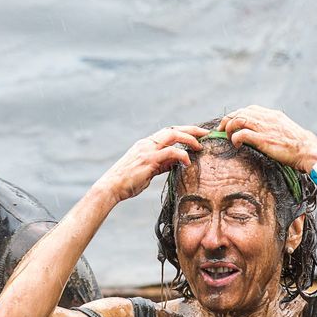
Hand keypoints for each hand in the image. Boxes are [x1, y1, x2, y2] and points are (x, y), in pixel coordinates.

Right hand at [91, 126, 207, 203]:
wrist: (110, 187)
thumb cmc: (127, 183)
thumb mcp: (147, 172)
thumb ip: (162, 165)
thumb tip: (176, 163)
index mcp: (145, 145)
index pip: (168, 133)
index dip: (184, 132)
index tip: (197, 135)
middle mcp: (146, 144)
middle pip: (173, 130)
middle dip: (191, 130)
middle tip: (206, 133)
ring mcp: (147, 150)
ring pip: (173, 135)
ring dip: (190, 139)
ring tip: (200, 146)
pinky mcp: (148, 160)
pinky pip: (171, 152)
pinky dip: (182, 155)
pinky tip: (188, 162)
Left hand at [220, 106, 316, 171]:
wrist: (309, 151)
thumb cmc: (298, 146)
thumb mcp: (284, 132)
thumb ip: (272, 129)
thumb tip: (261, 136)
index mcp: (272, 115)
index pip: (249, 109)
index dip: (236, 116)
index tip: (230, 125)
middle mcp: (267, 117)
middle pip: (239, 112)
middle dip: (227, 120)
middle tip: (221, 131)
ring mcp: (264, 127)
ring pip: (237, 119)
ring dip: (228, 129)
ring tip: (227, 138)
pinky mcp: (263, 139)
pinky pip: (241, 134)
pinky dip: (234, 138)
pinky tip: (235, 146)